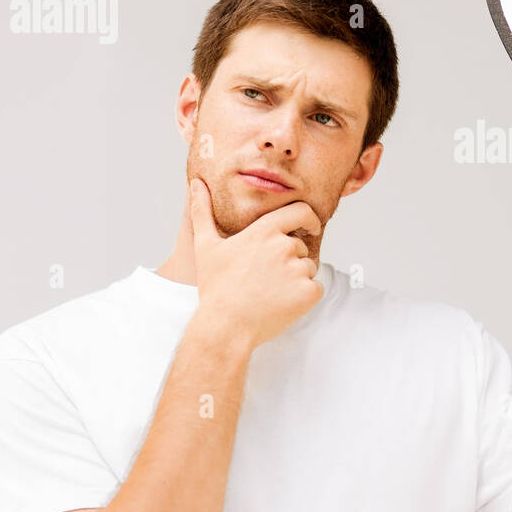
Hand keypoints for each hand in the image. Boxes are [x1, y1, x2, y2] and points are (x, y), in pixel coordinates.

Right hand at [188, 177, 323, 351]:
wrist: (225, 327)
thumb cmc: (215, 288)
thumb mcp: (206, 246)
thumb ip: (202, 211)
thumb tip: (195, 183)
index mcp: (264, 231)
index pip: (301, 211)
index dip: (309, 218)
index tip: (310, 227)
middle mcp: (284, 246)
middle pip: (301, 248)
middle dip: (290, 260)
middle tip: (266, 279)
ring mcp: (298, 269)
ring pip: (308, 269)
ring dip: (296, 279)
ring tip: (270, 293)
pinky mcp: (308, 292)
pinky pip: (315, 289)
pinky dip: (304, 297)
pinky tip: (281, 304)